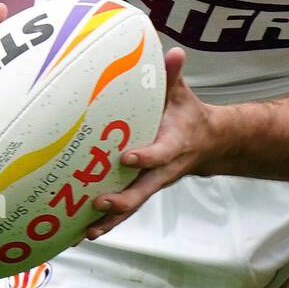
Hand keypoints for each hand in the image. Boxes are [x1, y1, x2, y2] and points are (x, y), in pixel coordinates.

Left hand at [83, 48, 217, 238]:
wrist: (207, 144)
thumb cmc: (187, 115)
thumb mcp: (183, 95)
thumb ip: (174, 76)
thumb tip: (174, 52)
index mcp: (173, 145)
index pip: (159, 154)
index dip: (145, 157)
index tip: (127, 157)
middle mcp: (162, 171)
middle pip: (143, 191)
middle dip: (121, 200)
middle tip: (98, 202)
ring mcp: (152, 185)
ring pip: (131, 207)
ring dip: (110, 220)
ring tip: (86, 233)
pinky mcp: (142, 192)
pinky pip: (123, 212)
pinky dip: (104, 224)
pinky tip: (80, 235)